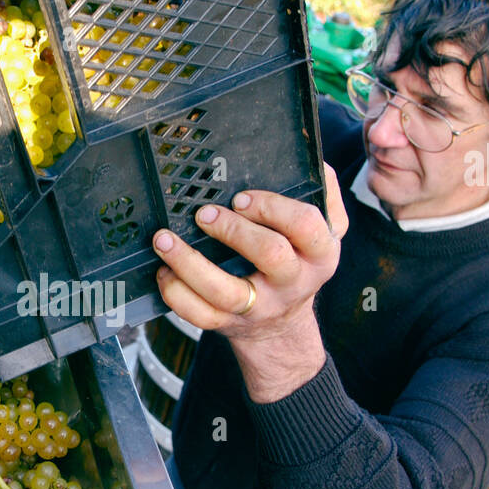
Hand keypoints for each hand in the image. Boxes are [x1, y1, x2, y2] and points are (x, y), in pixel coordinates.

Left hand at [152, 164, 347, 401]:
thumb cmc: (296, 263)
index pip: (305, 225)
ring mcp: (260, 307)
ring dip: (189, 262)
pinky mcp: (230, 324)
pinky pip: (199, 314)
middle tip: (205, 214)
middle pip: (270, 254)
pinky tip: (164, 271)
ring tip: (165, 239)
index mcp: (320, 254)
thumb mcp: (324, 233)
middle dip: (234, 229)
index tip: (242, 198)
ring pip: (225, 290)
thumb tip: (312, 162)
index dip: (272, 207)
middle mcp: (293, 283)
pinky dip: (176, 292)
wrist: (281, 326)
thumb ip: (323, 197)